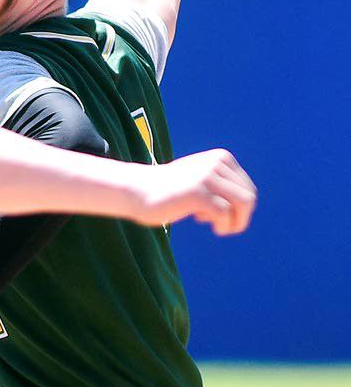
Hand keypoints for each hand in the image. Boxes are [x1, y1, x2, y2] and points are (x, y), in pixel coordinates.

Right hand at [133, 149, 256, 234]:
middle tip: (221, 225)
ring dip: (236, 222)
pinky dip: (221, 226)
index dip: (238, 208)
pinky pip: (225, 214)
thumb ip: (221, 184)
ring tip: (220, 229)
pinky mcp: (197, 193)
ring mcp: (207, 177)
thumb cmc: (168, 190)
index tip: (217, 212)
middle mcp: (216, 164)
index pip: (247, 188)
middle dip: (240, 217)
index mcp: (220, 157)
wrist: (137, 190)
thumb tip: (248, 204)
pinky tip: (201, 221)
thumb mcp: (199, 178)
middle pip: (249, 197)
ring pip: (244, 204)